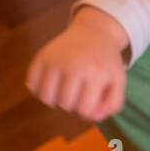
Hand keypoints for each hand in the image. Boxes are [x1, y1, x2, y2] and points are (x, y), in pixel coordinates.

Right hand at [26, 6, 129, 121]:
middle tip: (78, 93)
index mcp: (97, 74)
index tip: (89, 101)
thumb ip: (113, 104)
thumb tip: (94, 118)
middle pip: (64, 105)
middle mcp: (74, 67)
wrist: (93, 32)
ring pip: (45, 98)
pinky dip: (39, 90)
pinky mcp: (41, 56)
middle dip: (72, 105)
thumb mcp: (118, 81)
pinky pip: (31, 85)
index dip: (87, 111)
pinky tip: (51, 83)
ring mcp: (55, 61)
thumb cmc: (106, 61)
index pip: (84, 110)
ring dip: (54, 100)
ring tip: (64, 91)